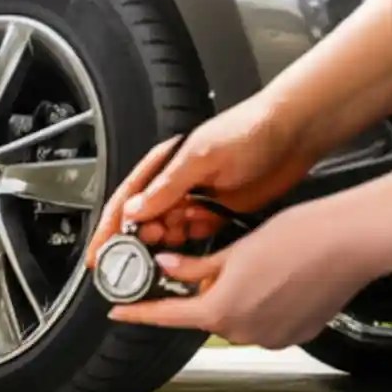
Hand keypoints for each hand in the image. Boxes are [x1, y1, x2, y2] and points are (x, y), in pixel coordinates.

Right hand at [86, 95, 317, 266]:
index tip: (98, 257)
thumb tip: (133, 213)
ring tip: (170, 248)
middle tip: (138, 259)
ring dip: (166, 244)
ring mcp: (195, 199)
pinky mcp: (216, 212)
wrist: (294, 133)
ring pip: (168, 232)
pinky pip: (194, 235)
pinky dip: (192, 242)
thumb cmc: (248, 132)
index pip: (125, 201)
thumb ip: (166, 188)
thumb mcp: (201, 158)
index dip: (108, 230)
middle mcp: (174, 183)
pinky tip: (197, 240)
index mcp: (162, 165)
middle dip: (137, 242)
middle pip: (143, 221)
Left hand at [107, 205, 387, 348]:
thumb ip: (194, 267)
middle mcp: (244, 332)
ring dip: (235, 298)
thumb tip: (168, 266)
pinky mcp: (296, 334)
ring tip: (258, 266)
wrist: (349, 242)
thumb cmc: (297, 238)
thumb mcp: (232, 249)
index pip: (166, 316)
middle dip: (203, 294)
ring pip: (238, 318)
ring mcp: (272, 337)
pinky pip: (266, 322)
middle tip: (214, 267)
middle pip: (206, 315)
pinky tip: (278, 280)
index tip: (118, 313)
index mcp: (220, 311)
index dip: (138, 313)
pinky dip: (263, 304)